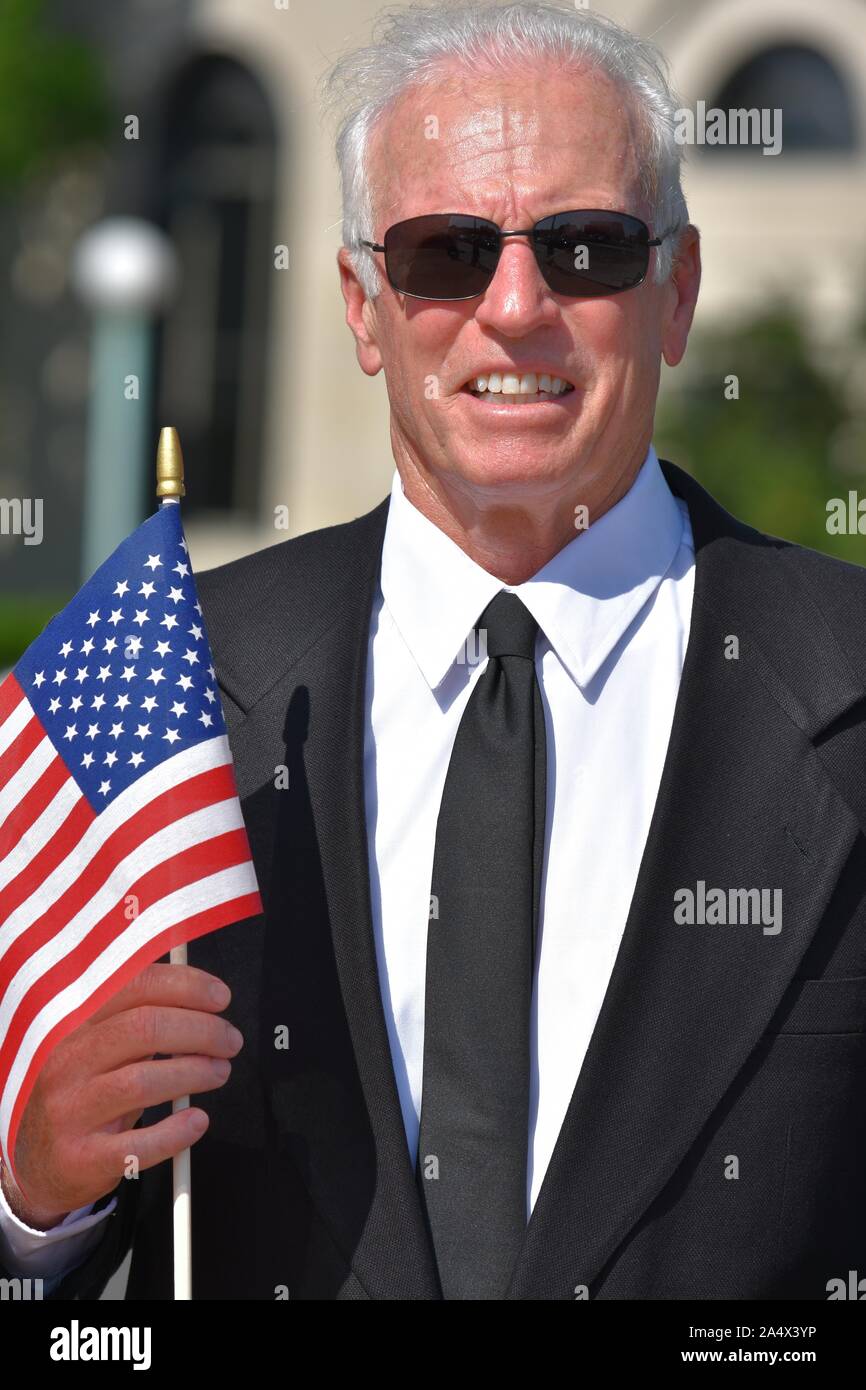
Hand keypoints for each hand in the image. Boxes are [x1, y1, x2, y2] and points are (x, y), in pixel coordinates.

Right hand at [2, 962, 241, 1228]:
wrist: (37, 1162)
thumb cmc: (84, 1093)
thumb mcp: (98, 1047)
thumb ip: (139, 1018)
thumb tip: (202, 995)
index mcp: (73, 1023)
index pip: (134, 986)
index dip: (186, 986)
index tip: (220, 997)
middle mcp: (64, 1061)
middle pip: (145, 1028)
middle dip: (201, 1030)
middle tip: (230, 1040)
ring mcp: (68, 1110)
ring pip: (142, 1081)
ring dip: (194, 1073)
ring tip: (219, 1072)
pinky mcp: (80, 1157)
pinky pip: (136, 1145)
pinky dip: (175, 1132)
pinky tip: (197, 1121)